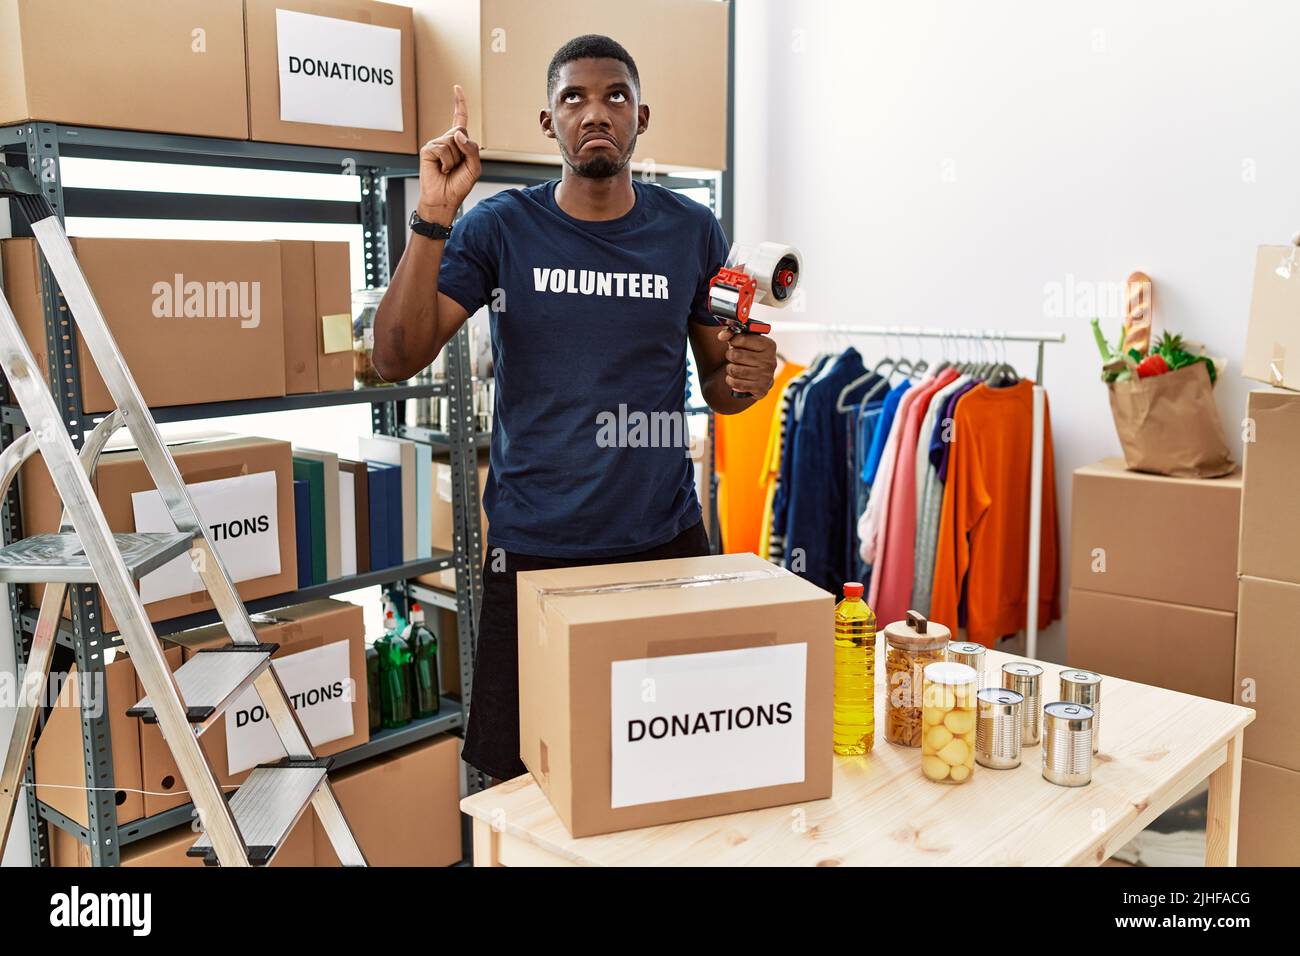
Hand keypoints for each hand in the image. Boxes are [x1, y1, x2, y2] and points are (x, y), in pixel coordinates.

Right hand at [417, 84, 481, 225]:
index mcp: (458, 143)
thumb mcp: (474, 168)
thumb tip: (458, 133)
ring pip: (453, 142)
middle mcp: (446, 140)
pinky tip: (441, 170)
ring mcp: (436, 144)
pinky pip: (443, 149)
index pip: (459, 119)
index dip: (459, 103)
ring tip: (448, 170)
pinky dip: (446, 163)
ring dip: (455, 160)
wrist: (444, 200)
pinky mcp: (428, 150)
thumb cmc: (459, 185)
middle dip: (465, 150)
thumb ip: (472, 149)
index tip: (456, 87)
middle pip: (461, 132)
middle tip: (457, 167)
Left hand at [718, 327, 777, 398]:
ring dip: (730, 368)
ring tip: (734, 366)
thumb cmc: (752, 355)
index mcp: (768, 345)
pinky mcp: (760, 388)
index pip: (742, 339)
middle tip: (733, 356)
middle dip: (730, 355)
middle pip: (736, 355)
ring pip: (734, 370)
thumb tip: (722, 335)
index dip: (733, 340)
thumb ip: (733, 334)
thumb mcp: (746, 342)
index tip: (733, 342)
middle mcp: (770, 360)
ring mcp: (766, 375)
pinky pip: (735, 383)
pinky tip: (735, 377)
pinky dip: (731, 380)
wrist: (762, 376)